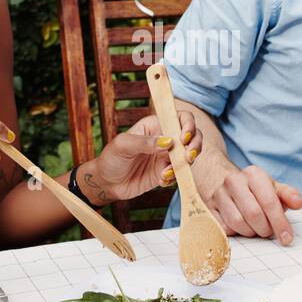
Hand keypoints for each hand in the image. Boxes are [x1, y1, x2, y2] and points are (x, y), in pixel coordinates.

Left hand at [84, 110, 203, 201]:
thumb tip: (168, 142)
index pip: (180, 118)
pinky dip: (174, 178)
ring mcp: (167, 156)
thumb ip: (145, 142)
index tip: (184, 139)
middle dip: (195, 146)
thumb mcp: (123, 145)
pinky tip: (160, 181)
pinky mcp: (167, 172)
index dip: (188, 125)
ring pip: (189, 156)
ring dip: (184, 165)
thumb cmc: (111, 158)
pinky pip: (180, 174)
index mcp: (156, 125)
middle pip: (193, 136)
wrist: (106, 183)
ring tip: (167, 173)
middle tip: (188, 158)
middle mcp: (165, 138)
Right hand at [196, 159, 301, 245]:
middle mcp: (234, 181)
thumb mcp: (269, 186)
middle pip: (253, 215)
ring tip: (254, 228)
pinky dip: (235, 232)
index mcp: (253, 174)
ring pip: (237, 223)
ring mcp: (218, 194)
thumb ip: (287, 194)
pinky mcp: (207, 207)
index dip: (280, 222)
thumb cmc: (248, 186)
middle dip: (264, 229)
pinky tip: (240, 226)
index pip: (269, 201)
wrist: (215, 175)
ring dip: (250, 232)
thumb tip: (298, 203)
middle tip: (268, 231)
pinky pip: (223, 228)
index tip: (287, 238)